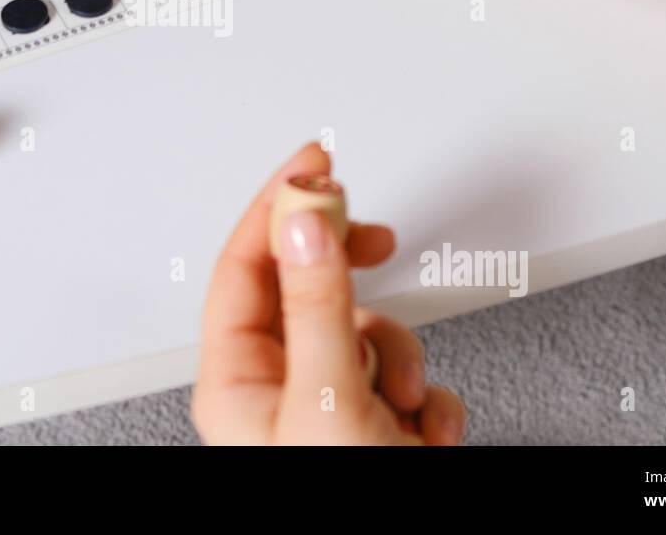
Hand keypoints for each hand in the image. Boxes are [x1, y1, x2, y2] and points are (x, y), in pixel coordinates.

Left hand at [191, 142, 466, 444]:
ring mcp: (329, 413)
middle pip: (309, 291)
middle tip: (375, 239)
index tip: (314, 164)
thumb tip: (306, 226)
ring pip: (368, 336)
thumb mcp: (327, 400)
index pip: (243, 267)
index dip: (277, 206)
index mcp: (237, 385)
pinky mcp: (377, 433)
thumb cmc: (340, 506)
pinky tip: (423, 430)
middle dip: (353, 275)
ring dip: (401, 359)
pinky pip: (407, 382)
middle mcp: (277, 394)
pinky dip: (428, 400)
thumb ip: (318, 306)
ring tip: (403, 397)